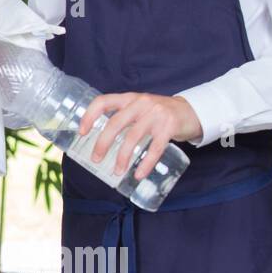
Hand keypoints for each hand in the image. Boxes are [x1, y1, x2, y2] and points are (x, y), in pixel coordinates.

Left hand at [77, 93, 203, 179]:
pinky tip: (138, 174)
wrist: (190, 111)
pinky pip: (155, 149)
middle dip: (103, 143)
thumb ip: (123, 117)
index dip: (89, 116)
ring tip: (117, 171)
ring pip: (133, 137)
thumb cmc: (158, 113)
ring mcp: (156, 115)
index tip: (81, 132)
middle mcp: (140, 103)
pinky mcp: (169, 127)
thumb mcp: (139, 108)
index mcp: (129, 98)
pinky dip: (146, 164)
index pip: (103, 101)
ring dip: (122, 157)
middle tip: (95, 159)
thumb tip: (100, 140)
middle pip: (115, 123)